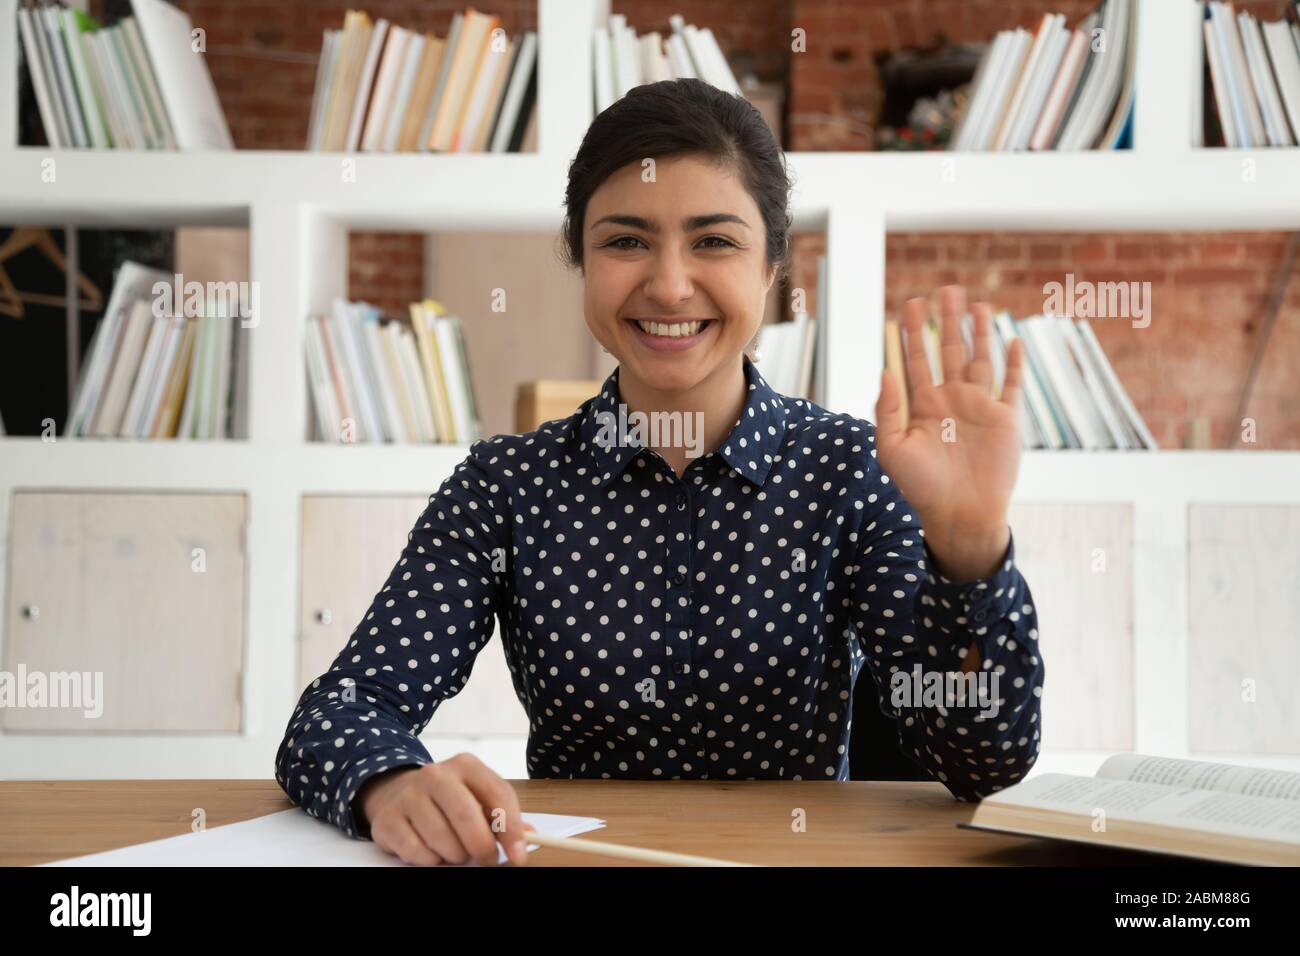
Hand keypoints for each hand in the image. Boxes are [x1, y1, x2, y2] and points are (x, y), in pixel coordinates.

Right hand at [356, 753, 535, 865]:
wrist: (395, 791)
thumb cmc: (446, 798)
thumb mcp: (475, 795)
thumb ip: (500, 814)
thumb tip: (529, 836)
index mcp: (466, 765)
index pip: (498, 794)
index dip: (512, 828)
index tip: (518, 855)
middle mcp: (436, 775)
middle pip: (467, 817)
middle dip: (482, 847)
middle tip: (487, 861)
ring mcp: (409, 795)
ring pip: (443, 840)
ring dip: (455, 855)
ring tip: (454, 849)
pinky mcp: (387, 819)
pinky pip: (417, 853)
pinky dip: (430, 860)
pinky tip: (430, 849)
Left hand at [874, 286, 1023, 581]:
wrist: (959, 515)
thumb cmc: (921, 488)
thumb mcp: (892, 449)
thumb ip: (887, 409)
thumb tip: (884, 369)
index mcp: (924, 406)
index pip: (918, 360)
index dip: (915, 333)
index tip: (912, 304)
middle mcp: (952, 401)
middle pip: (950, 351)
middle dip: (948, 322)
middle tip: (945, 290)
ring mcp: (980, 408)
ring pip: (981, 360)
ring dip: (979, 332)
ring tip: (977, 304)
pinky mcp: (1006, 420)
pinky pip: (1012, 385)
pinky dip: (1014, 363)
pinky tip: (1013, 339)